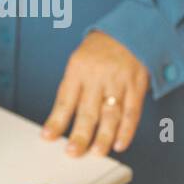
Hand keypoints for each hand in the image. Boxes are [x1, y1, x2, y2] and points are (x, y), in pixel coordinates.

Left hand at [42, 30, 148, 156]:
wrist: (129, 31)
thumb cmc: (99, 51)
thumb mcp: (79, 62)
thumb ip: (73, 88)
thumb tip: (61, 121)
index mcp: (79, 69)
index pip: (65, 99)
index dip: (56, 120)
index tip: (47, 137)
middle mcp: (98, 76)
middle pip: (88, 110)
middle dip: (80, 134)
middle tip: (73, 152)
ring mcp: (119, 82)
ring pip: (111, 114)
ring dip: (104, 136)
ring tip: (97, 153)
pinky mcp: (137, 86)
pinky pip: (132, 111)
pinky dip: (127, 130)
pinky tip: (120, 144)